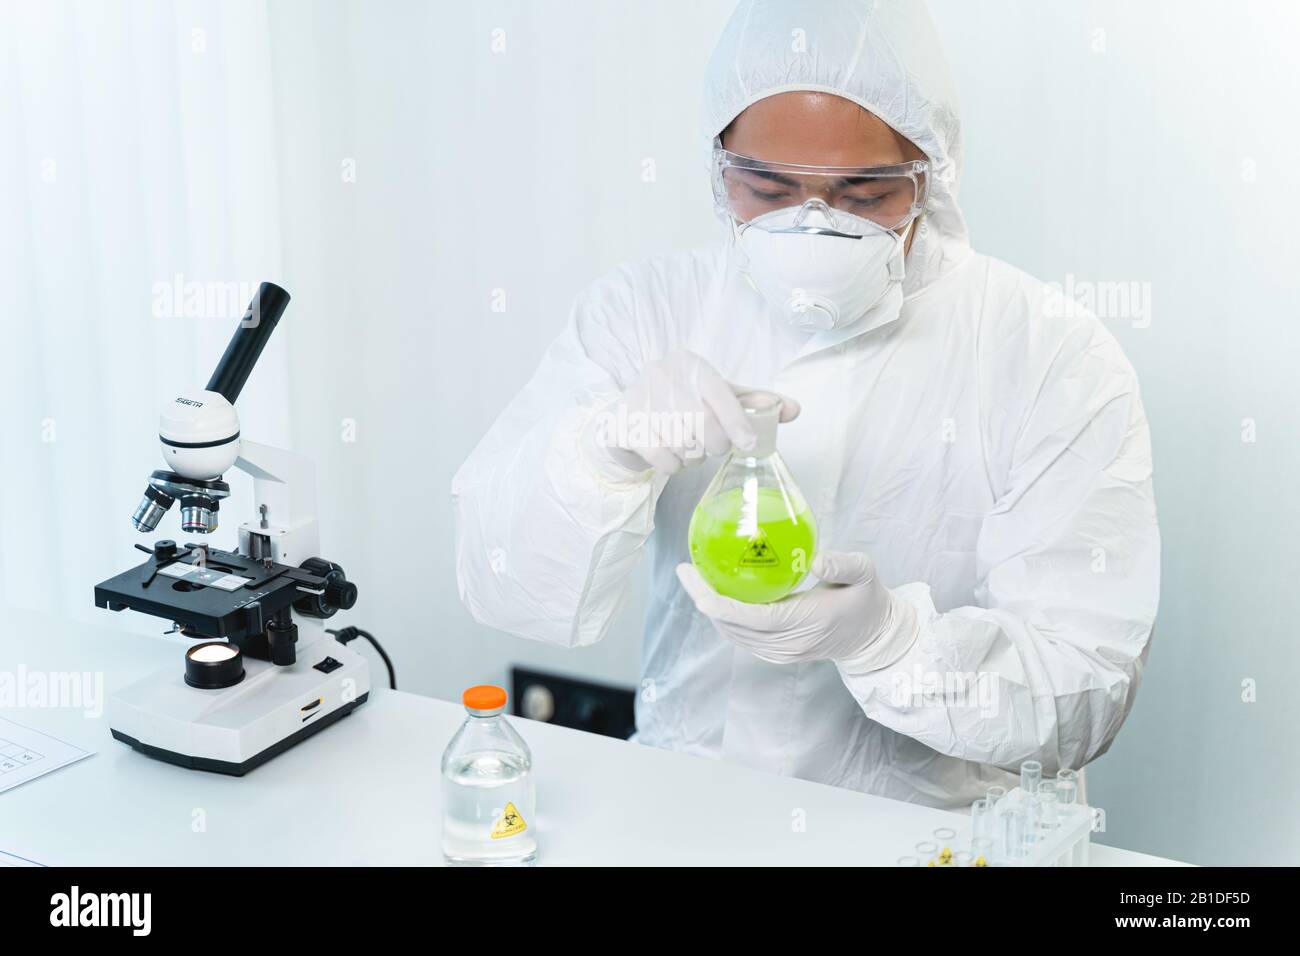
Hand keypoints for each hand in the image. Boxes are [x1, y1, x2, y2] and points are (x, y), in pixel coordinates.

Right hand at [596, 350, 798, 474]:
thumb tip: (794, 409)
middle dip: (714, 444)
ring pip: (682, 444)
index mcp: (691, 363)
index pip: (721, 394)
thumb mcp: (718, 397)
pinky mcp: (624, 423)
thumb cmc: (682, 404)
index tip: (747, 443)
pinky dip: (672, 465)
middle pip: (704, 424)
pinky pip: (661, 457)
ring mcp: (640, 397)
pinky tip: (670, 456)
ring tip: (688, 449)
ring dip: (692, 457)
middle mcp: (662, 374)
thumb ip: (755, 402)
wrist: (629, 416)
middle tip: (711, 446)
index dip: (737, 422)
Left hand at [676, 549, 917, 673]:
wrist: (873, 637)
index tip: (699, 588)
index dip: (723, 606)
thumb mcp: (865, 574)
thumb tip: (816, 560)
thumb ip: (843, 565)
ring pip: (734, 634)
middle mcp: (788, 644)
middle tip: (685, 569)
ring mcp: (780, 652)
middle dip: (704, 601)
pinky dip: (723, 616)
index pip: (756, 619)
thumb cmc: (867, 600)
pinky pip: (742, 636)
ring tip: (693, 577)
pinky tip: (714, 592)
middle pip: (735, 627)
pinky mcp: (776, 652)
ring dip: (710, 609)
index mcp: (806, 624)